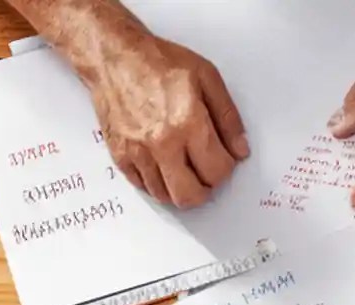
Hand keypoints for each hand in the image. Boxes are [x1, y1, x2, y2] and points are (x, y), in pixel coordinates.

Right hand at [87, 33, 248, 208]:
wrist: (114, 56)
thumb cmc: (159, 62)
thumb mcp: (207, 78)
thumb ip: (228, 117)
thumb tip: (240, 150)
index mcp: (188, 123)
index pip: (217, 171)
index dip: (226, 168)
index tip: (224, 158)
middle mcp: (162, 143)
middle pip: (190, 196)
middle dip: (205, 190)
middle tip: (207, 175)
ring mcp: (138, 153)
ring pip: (166, 197)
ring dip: (181, 190)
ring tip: (186, 170)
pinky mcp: (120, 155)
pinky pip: (143, 187)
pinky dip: (158, 184)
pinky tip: (165, 167)